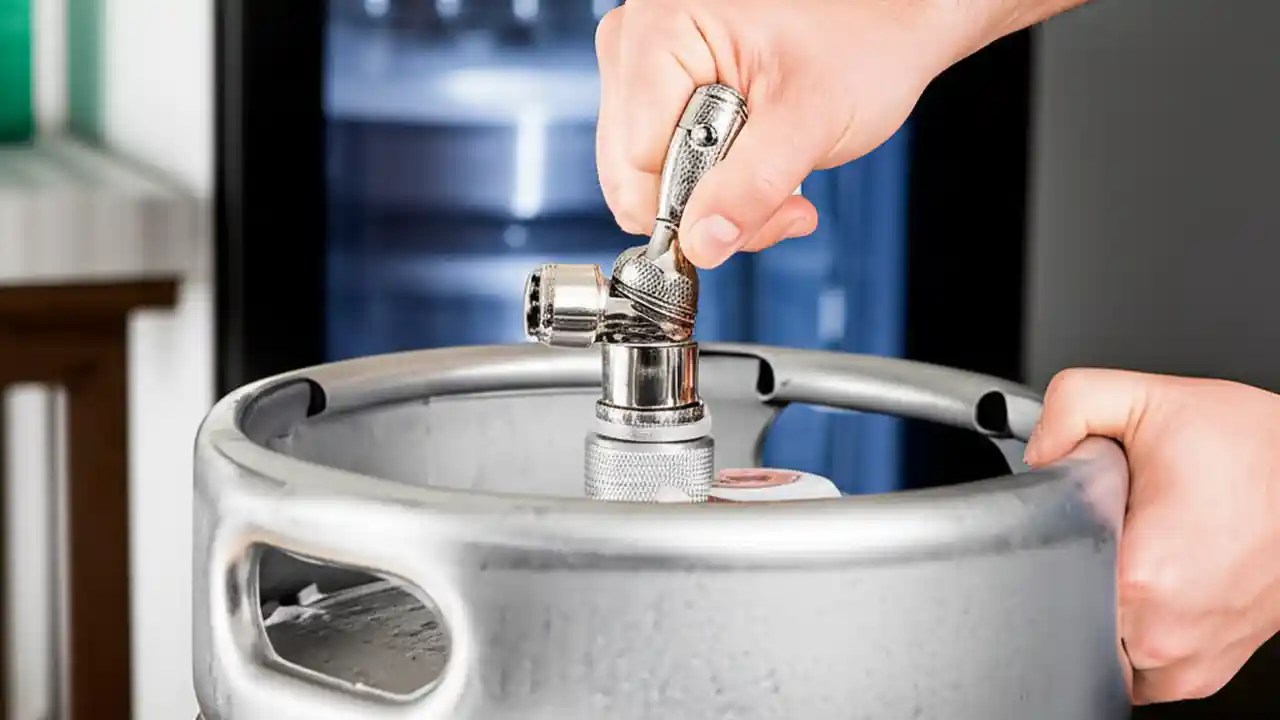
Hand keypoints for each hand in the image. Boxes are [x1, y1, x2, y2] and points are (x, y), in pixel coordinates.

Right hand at [594, 0, 1083, 267]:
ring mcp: (648, 62)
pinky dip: (718, 176)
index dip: (689, 210)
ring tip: (780, 172)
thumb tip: (700, 245)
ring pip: (651, 174)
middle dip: (709, 206)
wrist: (894, 17)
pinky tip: (761, 160)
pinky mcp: (665, 82)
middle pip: (636, 173)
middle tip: (779, 200)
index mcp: (660, 34)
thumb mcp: (809, 122)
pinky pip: (667, 156)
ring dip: (719, 196)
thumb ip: (750, 189)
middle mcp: (638, 43)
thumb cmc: (865, 39)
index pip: (635, 166)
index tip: (753, 214)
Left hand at [1025, 368, 1279, 703]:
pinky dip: (1126, 628)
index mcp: (1139, 577)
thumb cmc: (1257, 449)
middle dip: (1074, 561)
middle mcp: (1161, 633)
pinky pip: (1131, 664)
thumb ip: (1070, 407)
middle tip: (1119, 523)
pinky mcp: (1198, 674)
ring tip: (1139, 552)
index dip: (1046, 530)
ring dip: (1098, 601)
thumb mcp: (1150, 399)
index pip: (1040, 571)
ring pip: (1093, 642)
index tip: (1079, 509)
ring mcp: (1182, 660)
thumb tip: (1035, 451)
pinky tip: (1150, 584)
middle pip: (1062, 604)